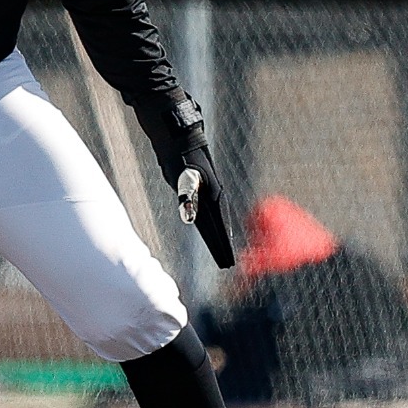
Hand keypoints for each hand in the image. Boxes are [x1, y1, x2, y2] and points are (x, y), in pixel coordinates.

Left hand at [138, 96, 236, 269]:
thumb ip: (186, 187)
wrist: (160, 104)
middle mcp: (204, 176)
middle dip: (220, 237)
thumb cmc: (167, 132)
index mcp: (204, 178)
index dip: (221, 236)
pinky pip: (196, 195)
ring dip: (211, 225)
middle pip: (215, 212)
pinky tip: (196, 216)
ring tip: (217, 245)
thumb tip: (190, 213)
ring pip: (207, 204)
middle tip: (226, 261)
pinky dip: (199, 209)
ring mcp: (196, 171)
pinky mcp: (185, 166)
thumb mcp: (175, 161)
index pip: (216, 214)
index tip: (226, 256)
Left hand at [165, 141, 235, 269]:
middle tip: (227, 263)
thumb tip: (189, 218)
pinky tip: (211, 234)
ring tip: (221, 253)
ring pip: (217, 220)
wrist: (180, 143)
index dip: (223, 243)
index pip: (220, 225)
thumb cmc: (181, 160)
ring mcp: (209, 194)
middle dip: (223, 244)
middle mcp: (215, 196)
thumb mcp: (183, 178)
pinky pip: (210, 214)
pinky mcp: (202, 192)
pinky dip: (212, 226)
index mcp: (214, 195)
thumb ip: (187, 197)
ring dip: (219, 235)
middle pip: (221, 225)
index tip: (227, 259)